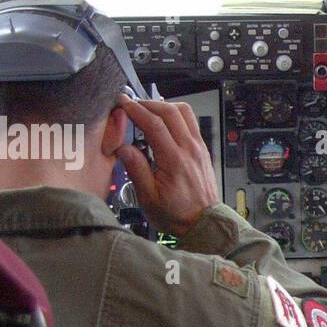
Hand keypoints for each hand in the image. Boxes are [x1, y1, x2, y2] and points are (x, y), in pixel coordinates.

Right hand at [115, 95, 219, 235]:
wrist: (204, 223)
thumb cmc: (178, 214)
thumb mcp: (149, 197)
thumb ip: (136, 169)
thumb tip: (122, 147)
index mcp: (175, 160)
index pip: (154, 123)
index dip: (136, 110)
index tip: (123, 104)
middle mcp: (190, 149)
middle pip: (170, 111)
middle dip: (148, 103)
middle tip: (132, 105)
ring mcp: (199, 148)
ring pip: (185, 112)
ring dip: (164, 106)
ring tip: (148, 111)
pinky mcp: (202, 150)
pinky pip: (191, 122)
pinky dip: (175, 115)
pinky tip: (163, 123)